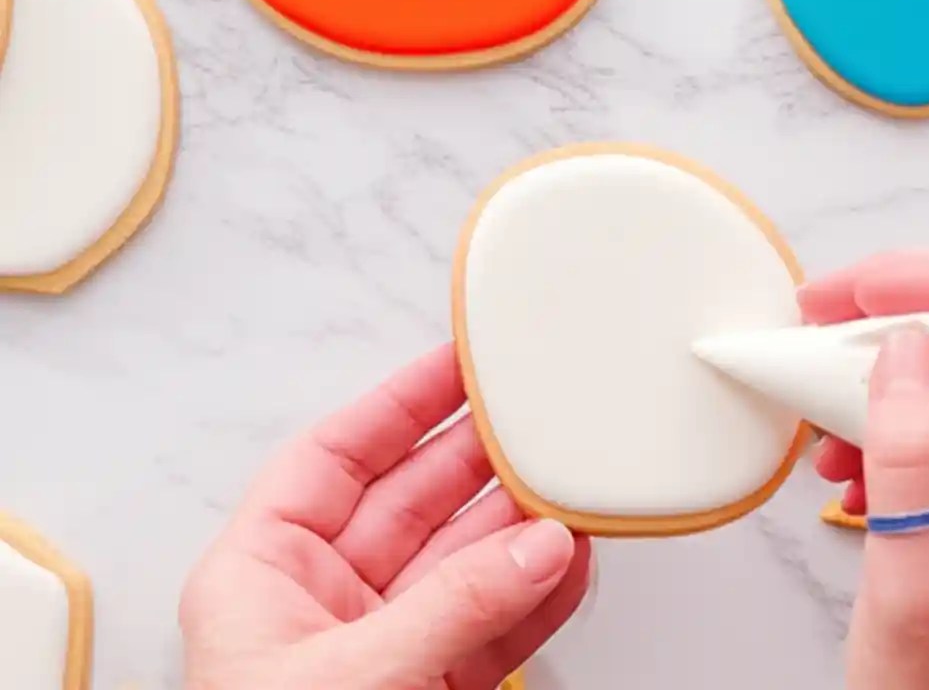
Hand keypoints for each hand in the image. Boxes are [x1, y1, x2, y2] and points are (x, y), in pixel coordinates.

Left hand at [180, 344, 591, 689]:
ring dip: (524, 528)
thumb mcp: (350, 681)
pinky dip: (540, 595)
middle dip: (480, 460)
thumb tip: (536, 545)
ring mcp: (390, 648)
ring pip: (468, 562)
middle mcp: (327, 604)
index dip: (398, 403)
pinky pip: (498, 626)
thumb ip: (450, 608)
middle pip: (415, 501)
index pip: (335, 459)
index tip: (456, 362)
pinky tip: (571, 561)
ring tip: (573, 488)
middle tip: (537, 416)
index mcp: (264, 577)